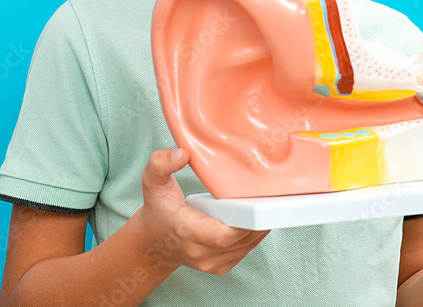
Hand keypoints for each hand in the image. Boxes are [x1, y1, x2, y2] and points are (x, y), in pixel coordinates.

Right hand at [135, 148, 270, 274]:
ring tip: (269, 204)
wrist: (154, 242)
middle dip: (258, 219)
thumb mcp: (152, 181)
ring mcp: (209, 263)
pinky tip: (258, 218)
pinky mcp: (219, 267)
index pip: (222, 235)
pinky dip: (253, 235)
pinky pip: (244, 250)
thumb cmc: (158, 210)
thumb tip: (183, 154)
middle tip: (270, 196)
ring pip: (246, 246)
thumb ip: (161, 163)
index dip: (244, 222)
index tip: (258, 203)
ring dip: (259, 226)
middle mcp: (198, 252)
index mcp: (185, 231)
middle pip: (240, 240)